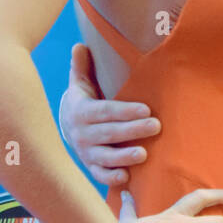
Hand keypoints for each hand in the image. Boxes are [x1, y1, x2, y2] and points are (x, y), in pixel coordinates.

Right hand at [59, 43, 161, 185]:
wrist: (66, 126)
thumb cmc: (82, 101)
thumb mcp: (79, 83)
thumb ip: (81, 66)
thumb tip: (80, 44)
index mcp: (82, 111)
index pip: (106, 111)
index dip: (125, 111)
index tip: (146, 109)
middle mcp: (82, 133)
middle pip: (109, 133)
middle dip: (133, 130)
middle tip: (156, 126)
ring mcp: (86, 152)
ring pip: (104, 156)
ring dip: (124, 157)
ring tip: (144, 154)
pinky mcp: (90, 166)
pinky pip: (99, 175)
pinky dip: (111, 178)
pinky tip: (127, 177)